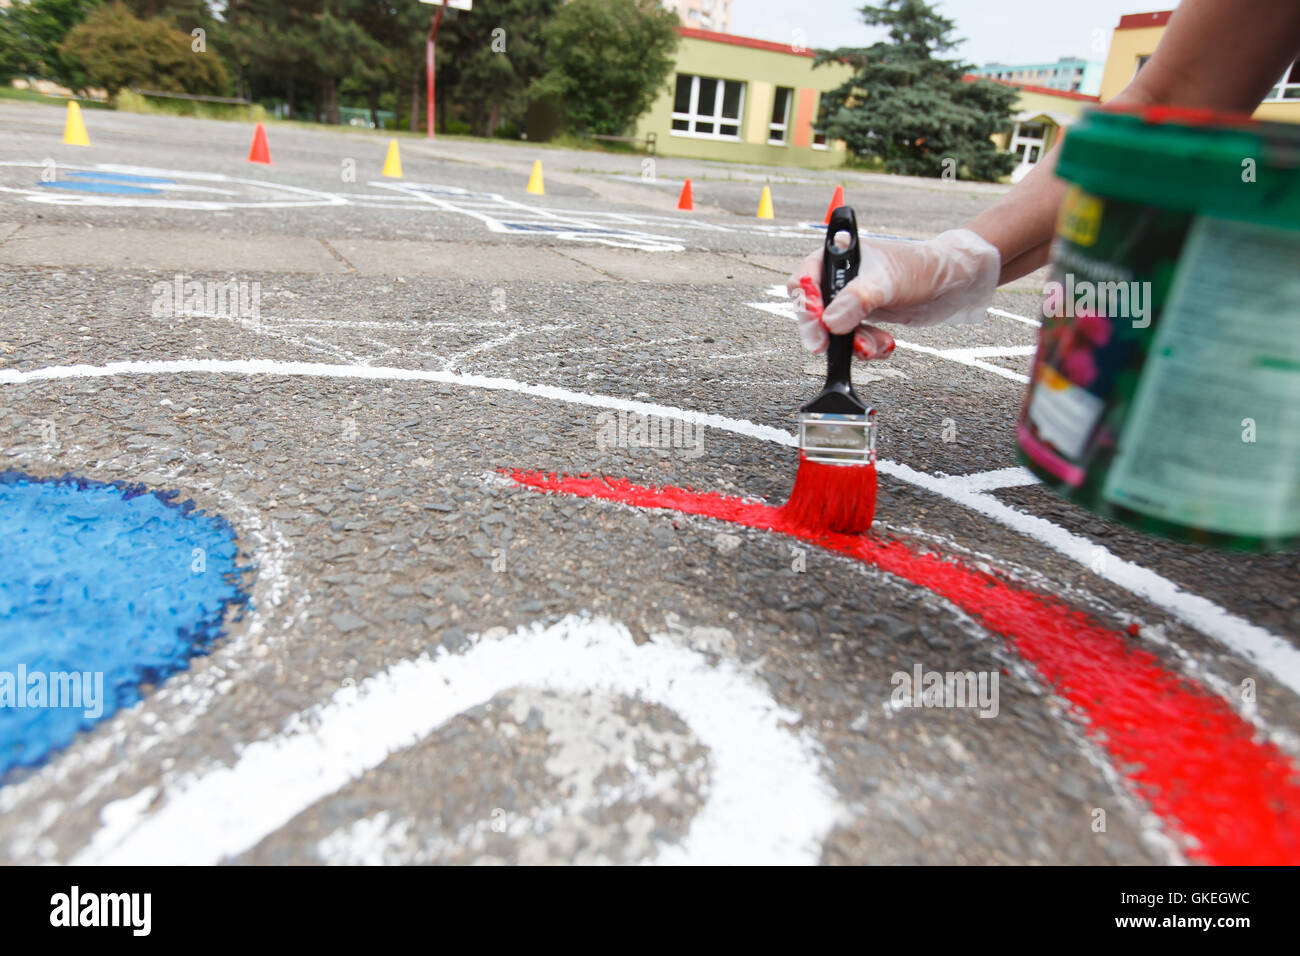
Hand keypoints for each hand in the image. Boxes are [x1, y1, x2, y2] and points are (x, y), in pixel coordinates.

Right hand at [787, 229, 1000, 356]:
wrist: (953, 283)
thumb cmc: (921, 268)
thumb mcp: (887, 283)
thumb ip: (857, 301)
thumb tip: (829, 323)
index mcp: (837, 258)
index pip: (804, 281)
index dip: (805, 304)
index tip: (817, 325)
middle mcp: (839, 279)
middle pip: (813, 310)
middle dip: (825, 331)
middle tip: (826, 348)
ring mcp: (851, 300)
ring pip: (833, 331)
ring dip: (851, 344)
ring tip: (872, 348)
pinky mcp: (864, 318)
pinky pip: (853, 340)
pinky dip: (866, 347)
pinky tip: (885, 345)